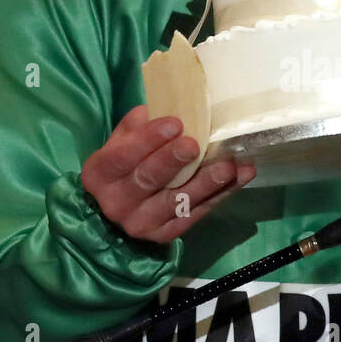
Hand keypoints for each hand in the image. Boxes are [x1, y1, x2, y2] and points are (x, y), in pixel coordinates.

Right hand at [80, 104, 254, 243]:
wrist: (124, 202)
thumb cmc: (128, 158)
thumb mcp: (126, 135)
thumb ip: (145, 122)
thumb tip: (179, 107)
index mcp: (99, 173)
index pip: (122, 156)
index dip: (148, 139)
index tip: (174, 123)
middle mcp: (116, 203)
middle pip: (147, 180)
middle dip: (173, 161)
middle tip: (195, 145)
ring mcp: (141, 223)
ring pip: (177, 201)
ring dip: (206, 182)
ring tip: (230, 165)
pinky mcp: (166, 234)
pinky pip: (197, 213)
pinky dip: (222, 194)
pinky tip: (241, 175)